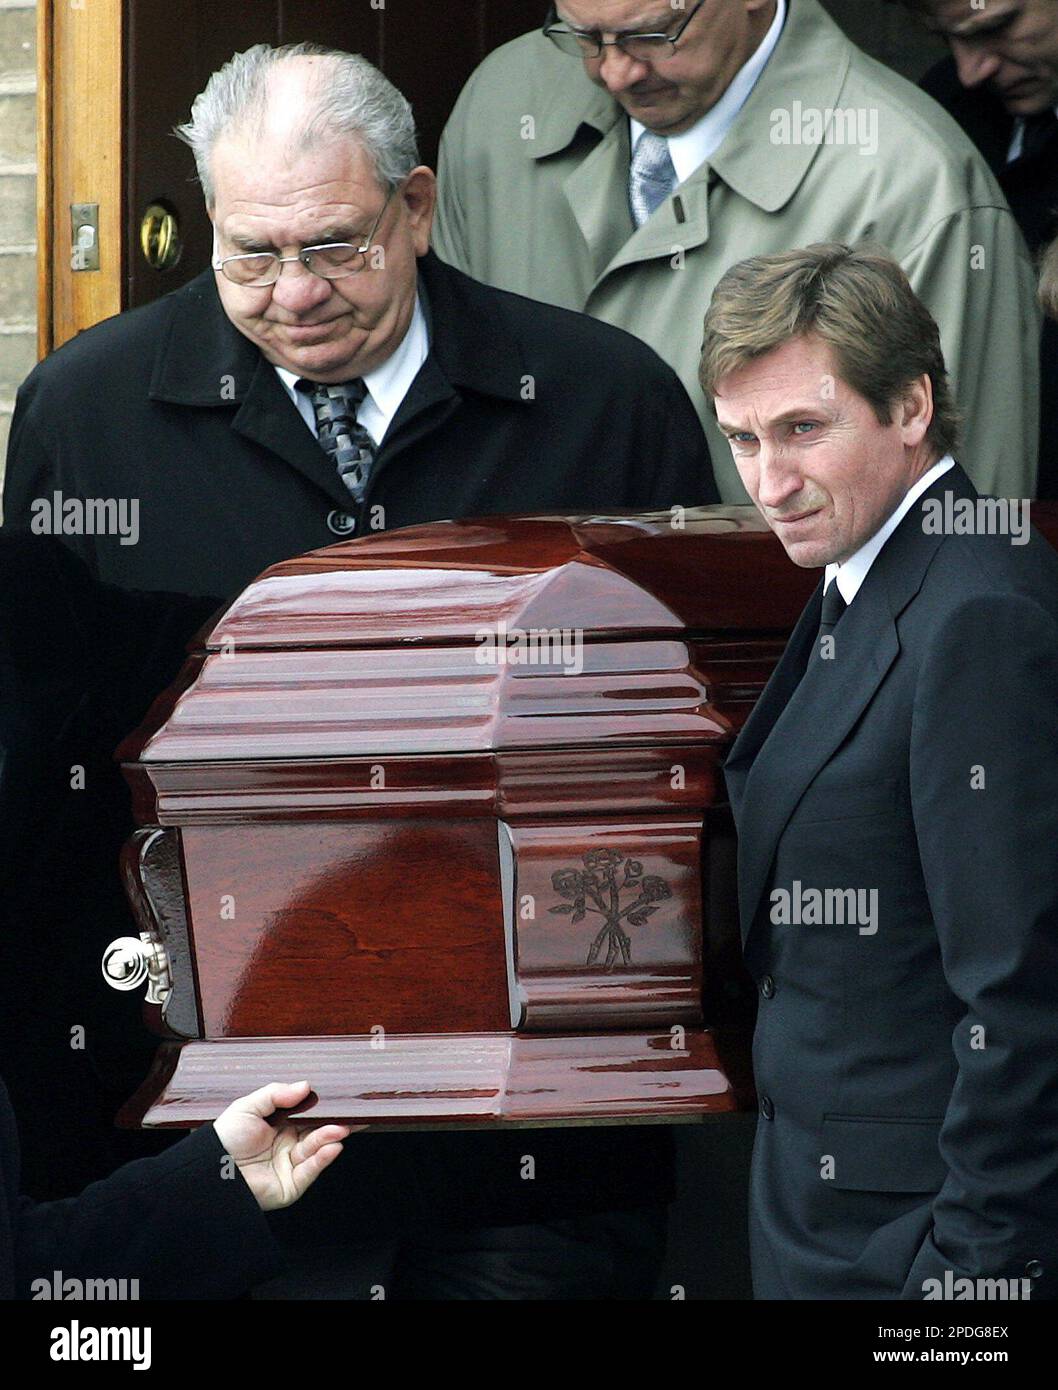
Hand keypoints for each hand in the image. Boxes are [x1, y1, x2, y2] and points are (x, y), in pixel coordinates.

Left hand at [213, 1080, 353, 1210]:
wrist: (210, 1171)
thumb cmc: (224, 1139)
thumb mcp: (248, 1106)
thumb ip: (277, 1093)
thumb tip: (305, 1085)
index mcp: (278, 1126)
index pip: (306, 1115)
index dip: (322, 1109)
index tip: (339, 1100)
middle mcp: (286, 1146)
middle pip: (316, 1133)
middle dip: (333, 1124)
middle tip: (349, 1115)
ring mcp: (290, 1166)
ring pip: (316, 1150)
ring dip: (330, 1138)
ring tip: (341, 1128)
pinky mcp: (291, 1186)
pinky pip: (310, 1171)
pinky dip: (323, 1159)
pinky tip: (332, 1146)